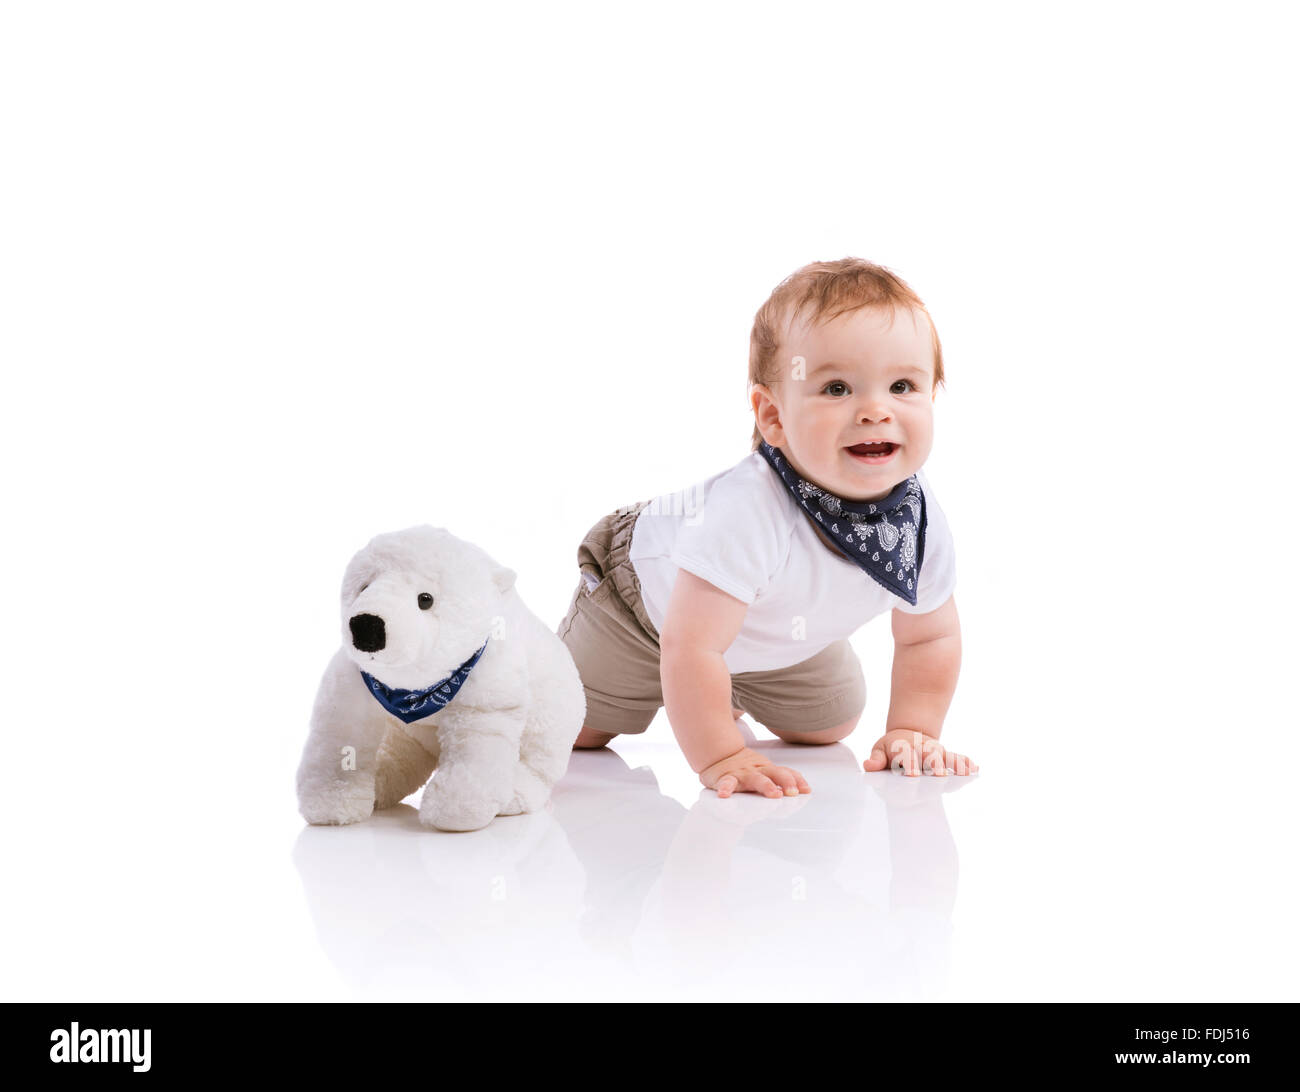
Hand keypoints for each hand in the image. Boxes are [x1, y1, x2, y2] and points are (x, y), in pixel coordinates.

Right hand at [698, 746, 810, 798]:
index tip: (806, 790)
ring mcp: (742, 774)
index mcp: (768, 769)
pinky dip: (725, 788)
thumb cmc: (747, 766)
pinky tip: (725, 795)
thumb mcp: (767, 769)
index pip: (786, 773)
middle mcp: (757, 770)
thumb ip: (784, 777)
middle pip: (775, 773)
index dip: (797, 781)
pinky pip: (726, 783)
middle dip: (786, 782)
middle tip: (793, 793)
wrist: (720, 753)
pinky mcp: (726, 778)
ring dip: (766, 786)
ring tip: (774, 794)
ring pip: (755, 779)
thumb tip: (807, 789)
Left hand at [862, 729, 977, 777]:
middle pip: (930, 756)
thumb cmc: (890, 750)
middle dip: (934, 765)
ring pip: (946, 756)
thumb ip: (876, 759)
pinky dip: (965, 762)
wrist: (905, 736)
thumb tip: (870, 765)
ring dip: (955, 763)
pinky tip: (974, 768)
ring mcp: (935, 751)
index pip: (906, 756)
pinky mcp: (945, 755)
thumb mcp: (879, 750)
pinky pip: (957, 758)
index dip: (909, 764)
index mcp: (902, 747)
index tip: (913, 775)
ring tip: (966, 771)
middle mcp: (921, 749)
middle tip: (939, 775)